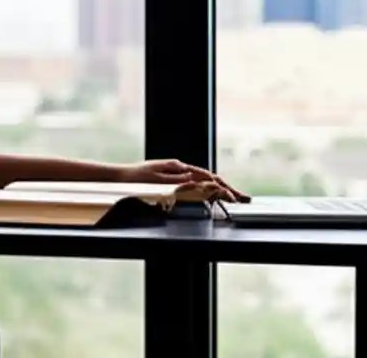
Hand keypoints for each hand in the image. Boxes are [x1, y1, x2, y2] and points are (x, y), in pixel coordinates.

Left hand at [118, 159, 250, 202]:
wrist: (122, 176)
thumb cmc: (137, 178)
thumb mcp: (157, 180)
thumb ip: (178, 179)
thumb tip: (197, 179)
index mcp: (179, 168)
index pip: (207, 177)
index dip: (223, 187)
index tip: (234, 197)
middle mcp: (181, 168)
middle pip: (210, 178)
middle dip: (228, 188)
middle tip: (243, 199)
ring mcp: (178, 172)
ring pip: (205, 179)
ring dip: (221, 188)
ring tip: (235, 196)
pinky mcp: (174, 177)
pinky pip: (196, 182)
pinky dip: (209, 187)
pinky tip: (215, 192)